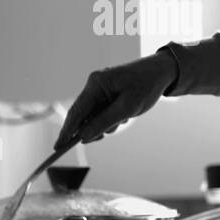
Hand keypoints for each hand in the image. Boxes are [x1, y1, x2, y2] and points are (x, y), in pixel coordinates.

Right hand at [54, 52, 178, 149]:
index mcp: (96, 84)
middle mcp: (94, 85)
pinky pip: (101, 112)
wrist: (161, 72)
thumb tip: (83, 137)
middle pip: (83, 116)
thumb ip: (103, 122)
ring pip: (93, 117)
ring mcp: (99, 89)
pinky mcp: (106, 94)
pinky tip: (125, 115)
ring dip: (106, 124)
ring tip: (124, 118)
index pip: (76, 112)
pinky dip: (111, 119)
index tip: (58, 148)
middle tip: (105, 135)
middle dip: (93, 128)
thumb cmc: (146, 86)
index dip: (67, 131)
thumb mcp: (127, 108)